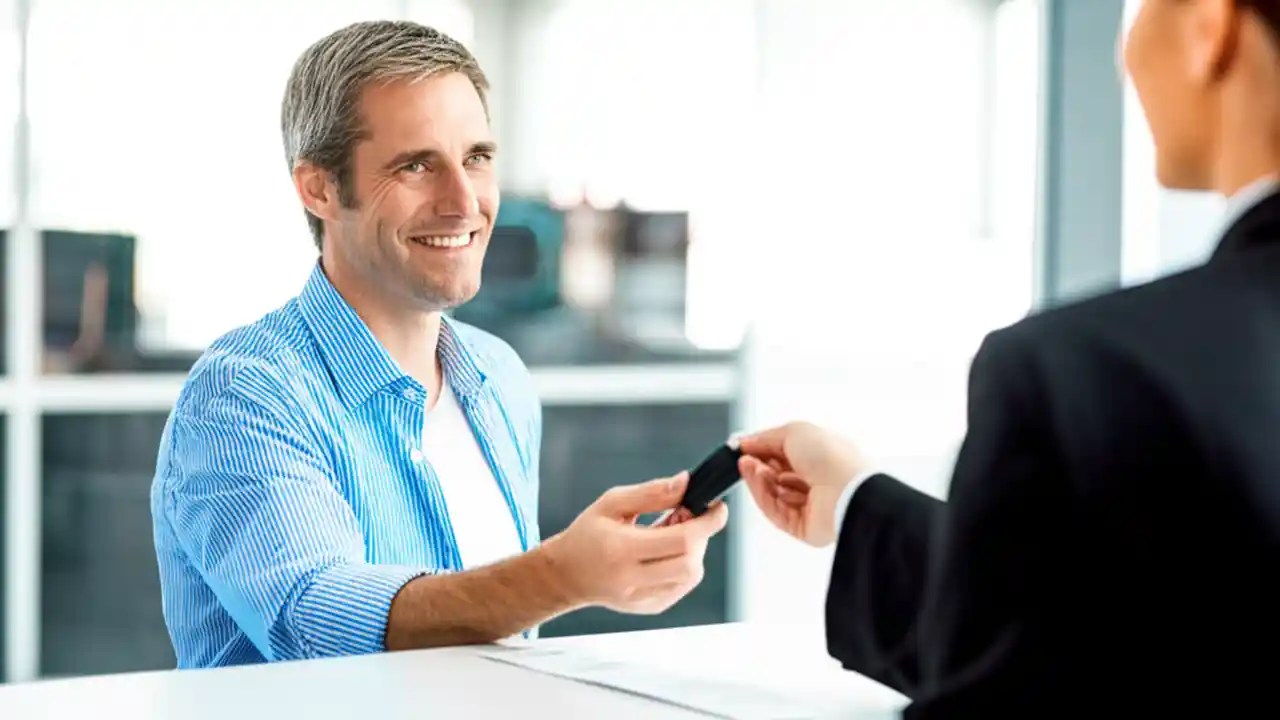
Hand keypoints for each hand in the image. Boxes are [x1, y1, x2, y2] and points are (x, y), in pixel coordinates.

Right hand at [541, 473, 728, 614]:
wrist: (567, 574)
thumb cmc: (588, 534)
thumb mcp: (612, 503)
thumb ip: (651, 493)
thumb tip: (686, 483)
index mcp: (621, 550)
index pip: (681, 540)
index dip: (707, 522)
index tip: (717, 507)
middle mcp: (632, 579)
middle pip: (691, 561)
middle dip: (699, 535)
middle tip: (685, 517)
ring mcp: (643, 599)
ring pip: (691, 576)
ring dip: (693, 551)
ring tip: (672, 534)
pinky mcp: (650, 608)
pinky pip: (682, 586)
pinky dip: (685, 565)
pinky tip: (666, 553)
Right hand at [736, 422, 867, 546]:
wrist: (846, 489)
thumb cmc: (831, 457)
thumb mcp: (794, 431)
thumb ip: (766, 437)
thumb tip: (746, 443)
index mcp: (820, 458)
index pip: (784, 456)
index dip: (762, 450)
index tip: (743, 447)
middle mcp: (816, 482)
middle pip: (776, 475)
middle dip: (757, 465)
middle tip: (743, 458)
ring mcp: (809, 506)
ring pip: (771, 494)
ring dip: (757, 478)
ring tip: (748, 466)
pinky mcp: (802, 526)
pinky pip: (773, 511)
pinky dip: (761, 494)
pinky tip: (755, 478)